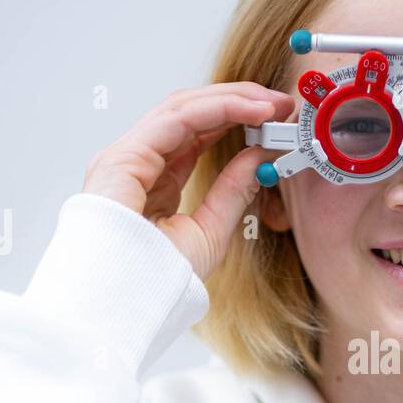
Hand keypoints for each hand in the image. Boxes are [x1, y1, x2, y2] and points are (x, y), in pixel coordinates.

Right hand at [83, 82, 293, 279]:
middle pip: (190, 113)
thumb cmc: (154, 280)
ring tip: (271, 103)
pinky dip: (218, 108)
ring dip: (232, 99)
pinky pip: (178, 118)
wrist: (122, 303)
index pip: (196, 133)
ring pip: (184, 108)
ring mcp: (126, 157)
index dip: (235, 119)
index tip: (275, 119)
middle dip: (238, 101)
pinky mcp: (123, 157)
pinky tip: (251, 110)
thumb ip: (232, 193)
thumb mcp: (209, 232)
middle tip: (280, 104)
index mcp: (152, 179)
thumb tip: (257, 157)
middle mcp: (136, 161)